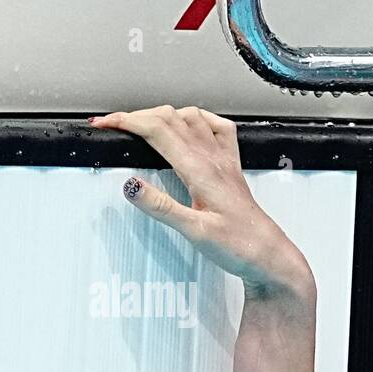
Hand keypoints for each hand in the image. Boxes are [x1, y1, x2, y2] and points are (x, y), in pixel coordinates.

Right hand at [90, 105, 314, 301]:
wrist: (270, 256)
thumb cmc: (240, 247)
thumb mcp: (195, 232)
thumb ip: (161, 207)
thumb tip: (130, 185)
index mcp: (201, 170)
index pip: (157, 130)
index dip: (125, 121)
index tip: (102, 125)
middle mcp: (214, 159)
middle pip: (170, 117)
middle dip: (136, 115)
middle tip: (112, 125)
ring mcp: (225, 161)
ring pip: (192, 118)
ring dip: (163, 114)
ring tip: (140, 124)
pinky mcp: (232, 169)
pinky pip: (218, 129)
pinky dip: (198, 119)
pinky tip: (189, 125)